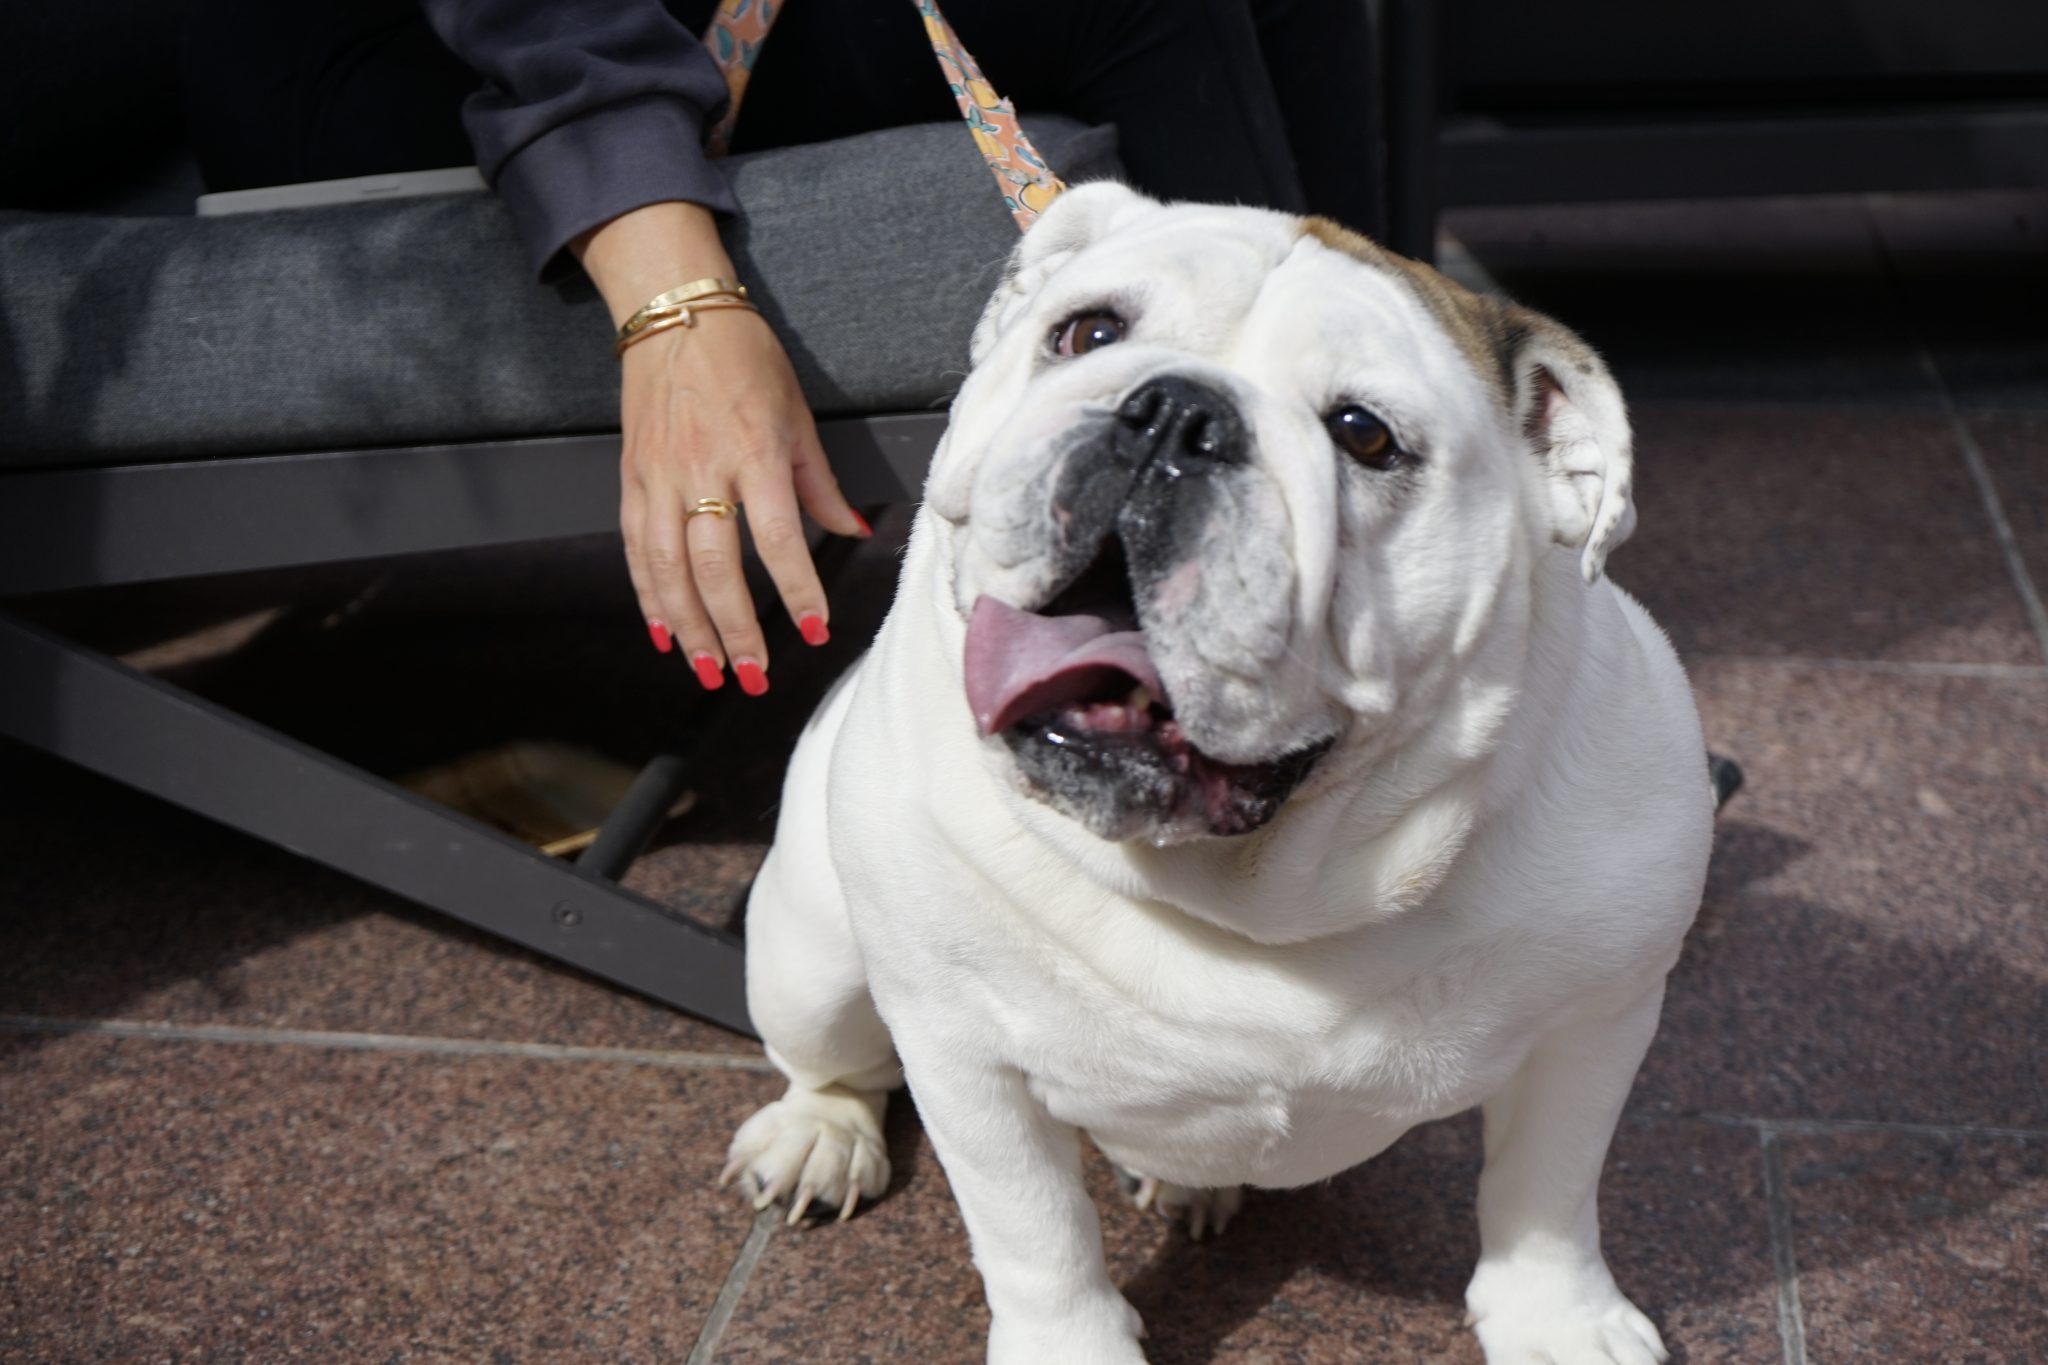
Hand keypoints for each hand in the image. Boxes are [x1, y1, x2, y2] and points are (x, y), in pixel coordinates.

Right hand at [574, 202, 868, 694]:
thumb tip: (853, 533)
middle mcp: (703, 470)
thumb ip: (820, 484)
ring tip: (709, 671)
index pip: (777, 538)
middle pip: (714, 567)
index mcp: (755, 453)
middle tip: (755, 676)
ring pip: (668, 569)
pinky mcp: (632, 479)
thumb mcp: (797, 414)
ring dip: (689, 628)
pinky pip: (637, 549)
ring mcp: (660, 478)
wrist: (673, 311)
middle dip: (735, 630)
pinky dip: (648, 596)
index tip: (813, 630)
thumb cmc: (744, 357)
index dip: (796, 589)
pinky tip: (664, 632)